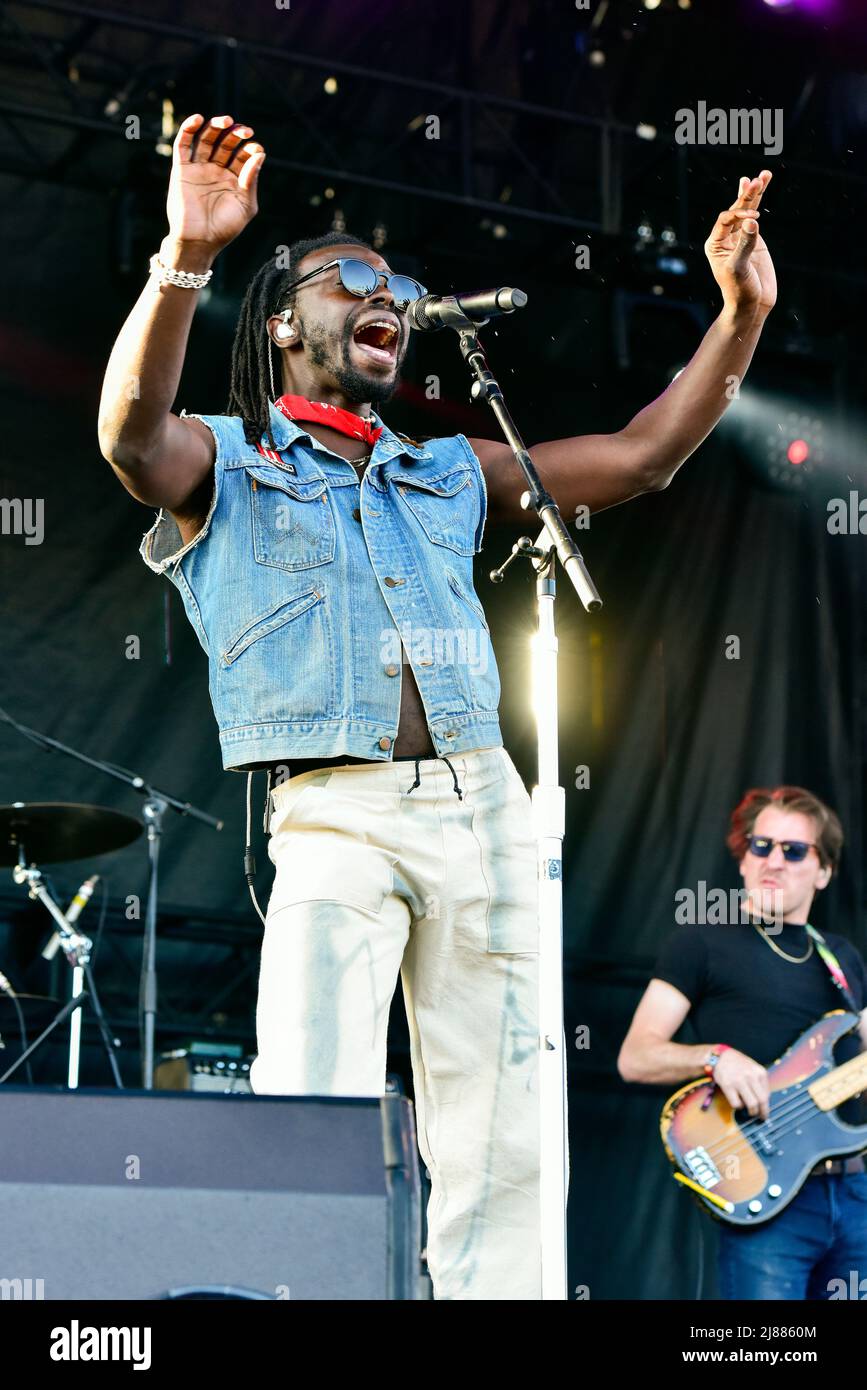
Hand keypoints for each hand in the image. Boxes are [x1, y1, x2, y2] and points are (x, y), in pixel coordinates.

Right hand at [164, 113, 265, 256]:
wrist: (199, 241)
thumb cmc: (225, 228)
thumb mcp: (246, 205)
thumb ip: (251, 179)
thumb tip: (260, 154)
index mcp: (235, 179)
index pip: (243, 155)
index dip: (250, 148)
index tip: (255, 147)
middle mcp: (217, 170)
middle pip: (226, 143)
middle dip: (235, 134)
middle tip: (244, 131)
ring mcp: (199, 168)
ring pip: (206, 139)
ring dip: (215, 126)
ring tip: (225, 121)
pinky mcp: (182, 169)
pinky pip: (183, 144)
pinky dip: (188, 129)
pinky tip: (198, 119)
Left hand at [704, 171, 775, 316]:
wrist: (751, 305)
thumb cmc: (740, 290)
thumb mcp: (740, 268)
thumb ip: (745, 245)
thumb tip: (751, 221)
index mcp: (715, 244)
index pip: (725, 220)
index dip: (739, 214)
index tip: (755, 218)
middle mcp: (725, 238)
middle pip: (735, 210)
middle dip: (747, 195)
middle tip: (757, 179)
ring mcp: (740, 237)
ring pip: (746, 210)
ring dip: (755, 193)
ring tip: (763, 175)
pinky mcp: (754, 239)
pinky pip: (755, 217)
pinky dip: (758, 202)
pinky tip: (760, 186)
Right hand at [712, 1048, 770, 1119]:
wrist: (720, 1056)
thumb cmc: (738, 1064)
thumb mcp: (753, 1068)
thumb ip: (759, 1082)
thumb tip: (764, 1101)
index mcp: (760, 1072)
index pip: (767, 1094)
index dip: (766, 1105)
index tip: (765, 1110)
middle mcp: (751, 1076)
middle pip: (762, 1101)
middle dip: (763, 1112)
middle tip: (761, 1117)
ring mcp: (739, 1081)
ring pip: (752, 1104)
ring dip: (752, 1112)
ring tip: (750, 1112)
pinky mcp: (727, 1085)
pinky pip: (737, 1104)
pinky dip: (738, 1107)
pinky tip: (737, 1102)